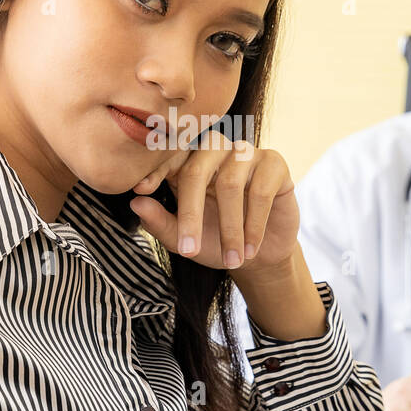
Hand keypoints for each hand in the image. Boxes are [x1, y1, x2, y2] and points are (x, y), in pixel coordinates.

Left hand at [128, 134, 298, 275]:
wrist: (260, 255)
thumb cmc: (216, 241)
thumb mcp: (184, 239)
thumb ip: (159, 221)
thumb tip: (136, 203)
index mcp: (188, 162)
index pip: (169, 156)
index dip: (155, 169)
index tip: (141, 189)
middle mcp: (215, 150)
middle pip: (196, 170)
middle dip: (191, 215)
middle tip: (188, 252)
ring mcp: (245, 153)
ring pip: (230, 183)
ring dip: (230, 229)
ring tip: (232, 260)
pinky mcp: (274, 163)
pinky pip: (260, 190)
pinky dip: (254, 224)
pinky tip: (251, 247)